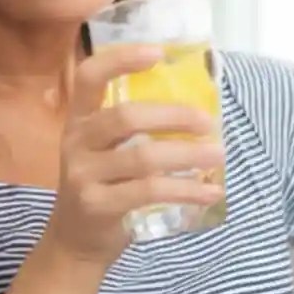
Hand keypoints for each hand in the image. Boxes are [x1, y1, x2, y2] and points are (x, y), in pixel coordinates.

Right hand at [44, 45, 224, 265]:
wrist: (75, 241)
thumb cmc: (104, 186)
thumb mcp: (107, 151)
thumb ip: (135, 129)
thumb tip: (198, 108)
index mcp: (79, 120)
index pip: (89, 76)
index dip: (121, 59)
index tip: (157, 52)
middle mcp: (76, 142)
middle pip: (126, 117)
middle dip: (174, 116)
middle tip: (208, 121)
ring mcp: (83, 176)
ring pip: (143, 157)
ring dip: (188, 154)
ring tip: (218, 154)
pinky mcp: (98, 206)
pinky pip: (150, 192)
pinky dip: (186, 190)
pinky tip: (210, 192)